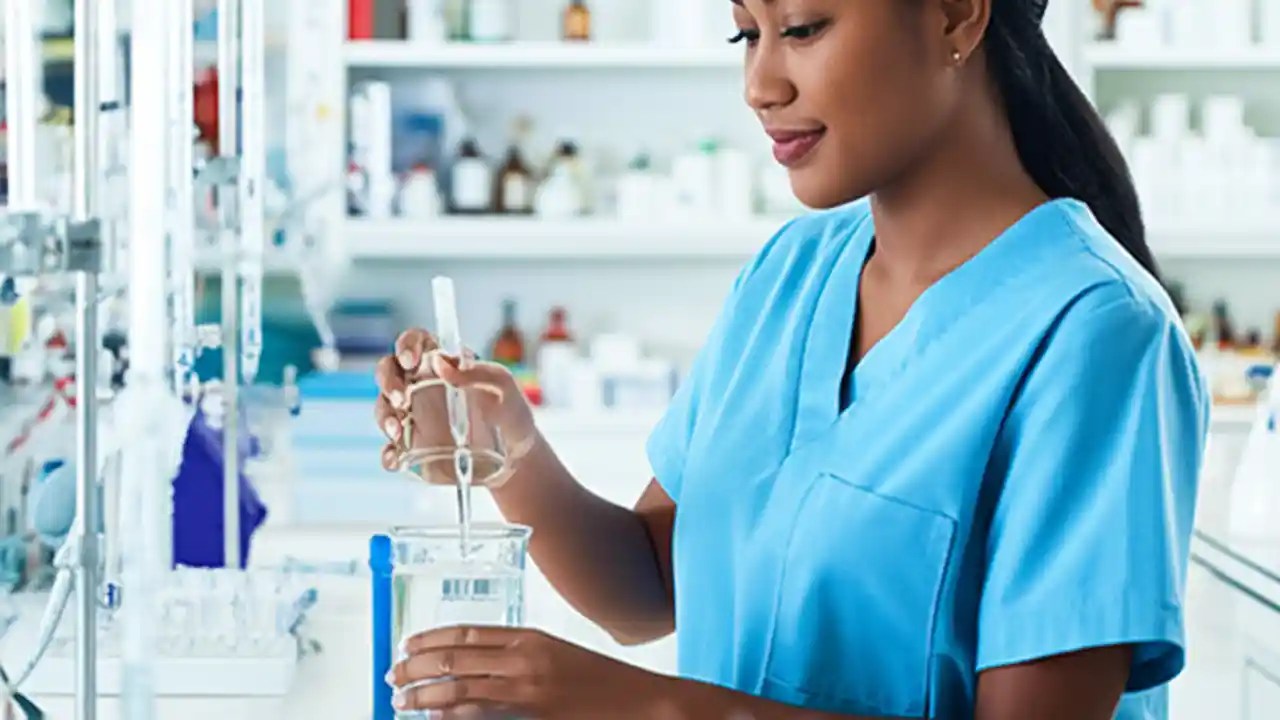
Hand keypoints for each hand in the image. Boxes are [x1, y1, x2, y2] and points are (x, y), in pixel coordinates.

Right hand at [374, 328, 536, 483]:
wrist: (516, 457)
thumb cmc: (511, 413)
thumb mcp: (504, 387)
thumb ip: (478, 371)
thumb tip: (443, 363)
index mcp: (443, 365)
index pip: (415, 342)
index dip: (407, 344)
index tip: (411, 360)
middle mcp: (422, 387)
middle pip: (388, 371)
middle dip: (387, 382)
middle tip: (401, 399)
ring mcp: (415, 417)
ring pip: (383, 408)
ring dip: (385, 417)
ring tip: (399, 432)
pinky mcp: (414, 448)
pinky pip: (391, 449)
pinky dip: (388, 454)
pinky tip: (396, 459)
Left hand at [387, 626, 667, 719]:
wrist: (644, 704)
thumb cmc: (605, 685)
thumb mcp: (559, 658)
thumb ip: (520, 658)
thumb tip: (476, 668)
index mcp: (531, 636)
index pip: (467, 633)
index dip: (430, 638)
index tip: (406, 644)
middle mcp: (525, 658)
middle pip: (455, 658)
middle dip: (416, 666)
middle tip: (394, 675)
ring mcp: (527, 689)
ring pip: (459, 688)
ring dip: (423, 694)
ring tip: (402, 701)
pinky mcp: (532, 715)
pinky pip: (480, 714)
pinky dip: (452, 715)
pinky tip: (435, 717)